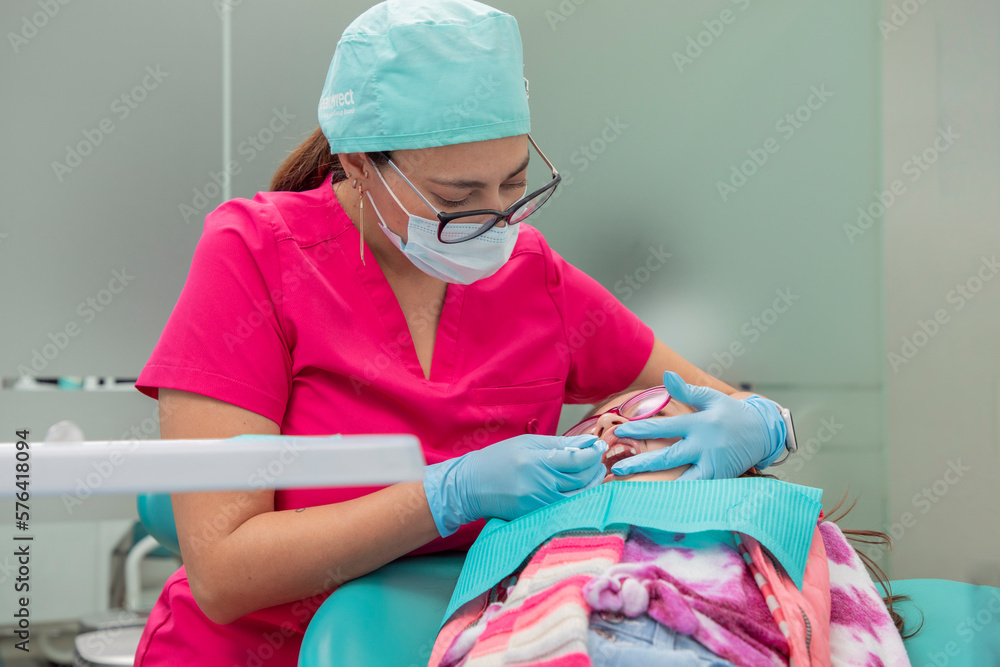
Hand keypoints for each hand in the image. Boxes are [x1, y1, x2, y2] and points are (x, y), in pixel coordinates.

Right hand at [423, 434, 608, 536]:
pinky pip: (566, 508)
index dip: (593, 453)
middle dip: (595, 468)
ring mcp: (539, 503)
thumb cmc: (498, 459)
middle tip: (597, 459)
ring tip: (594, 474)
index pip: (577, 460)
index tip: (598, 447)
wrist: (471, 485)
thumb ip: (558, 444)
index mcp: (538, 462)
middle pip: (582, 479)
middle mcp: (541, 485)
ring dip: (592, 485)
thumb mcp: (527, 443)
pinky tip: (581, 489)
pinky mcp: (536, 515)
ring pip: (579, 497)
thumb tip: (586, 443)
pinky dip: (579, 498)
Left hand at [608, 371, 785, 480]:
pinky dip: (681, 496)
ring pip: (683, 479)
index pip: (663, 427)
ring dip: (659, 486)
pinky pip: (698, 489)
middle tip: (617, 469)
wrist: (764, 432)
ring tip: (635, 492)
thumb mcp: (711, 398)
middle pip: (668, 457)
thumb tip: (666, 375)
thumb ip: (687, 391)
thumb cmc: (732, 413)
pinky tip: (661, 502)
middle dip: (641, 464)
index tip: (619, 432)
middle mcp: (703, 445)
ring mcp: (713, 464)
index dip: (640, 430)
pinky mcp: (720, 478)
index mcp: (698, 424)